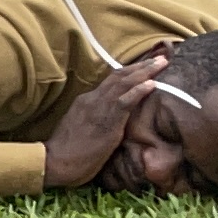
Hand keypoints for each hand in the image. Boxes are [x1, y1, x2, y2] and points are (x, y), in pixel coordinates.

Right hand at [41, 54, 170, 189]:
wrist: (55, 161)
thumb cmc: (68, 152)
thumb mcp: (81, 128)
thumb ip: (95, 120)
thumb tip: (110, 121)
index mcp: (87, 100)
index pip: (112, 81)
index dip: (130, 71)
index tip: (146, 65)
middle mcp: (93, 99)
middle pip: (120, 76)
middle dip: (141, 65)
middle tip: (160, 56)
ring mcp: (99, 108)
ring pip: (124, 83)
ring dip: (145, 72)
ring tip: (162, 63)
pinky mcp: (106, 121)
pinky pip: (125, 101)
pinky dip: (139, 91)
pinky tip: (152, 83)